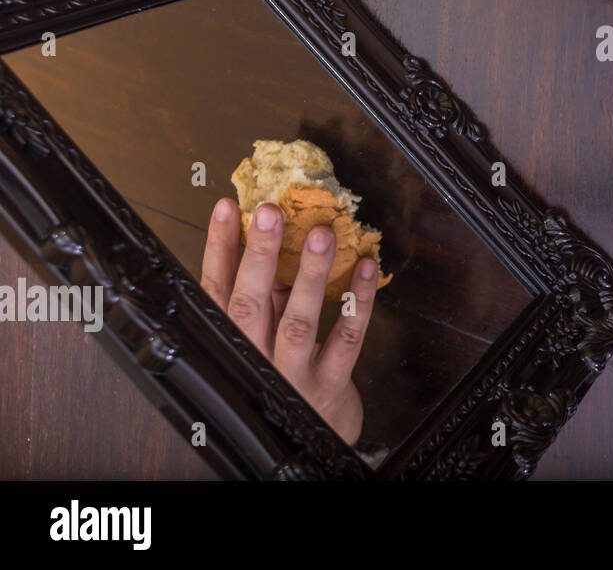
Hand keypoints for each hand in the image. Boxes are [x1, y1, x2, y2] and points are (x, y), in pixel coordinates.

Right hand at [199, 197, 376, 444]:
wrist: (313, 434)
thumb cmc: (285, 372)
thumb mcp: (265, 334)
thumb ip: (268, 296)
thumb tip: (276, 239)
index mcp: (234, 340)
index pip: (217, 291)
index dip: (220, 249)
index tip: (226, 208)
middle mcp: (256, 358)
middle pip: (251, 304)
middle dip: (258, 255)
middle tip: (269, 212)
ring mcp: (294, 373)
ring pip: (298, 321)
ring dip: (310, 275)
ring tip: (321, 234)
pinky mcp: (330, 382)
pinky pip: (347, 336)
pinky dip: (358, 300)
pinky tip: (366, 267)